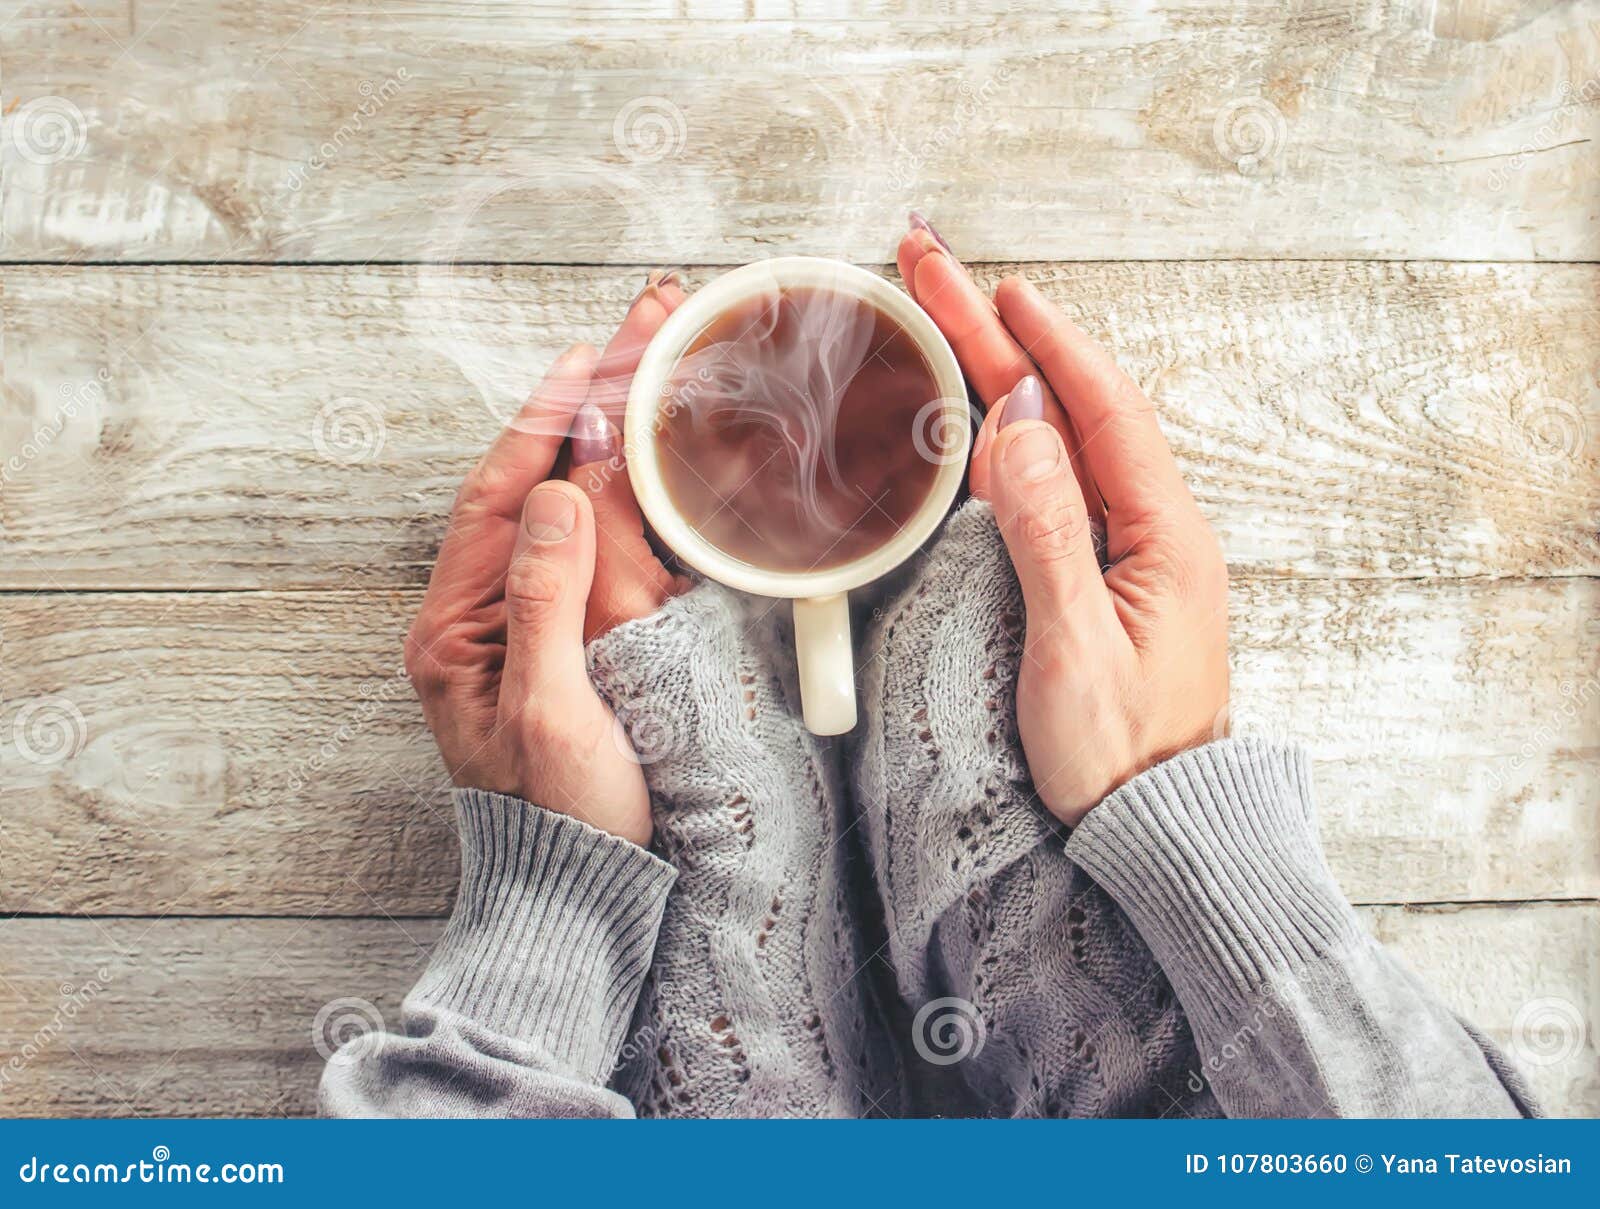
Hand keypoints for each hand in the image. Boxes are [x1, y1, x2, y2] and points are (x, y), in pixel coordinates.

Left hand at [403, 276, 687, 845]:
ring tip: (642, 376)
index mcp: (453, 630)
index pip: (495, 496)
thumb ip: (548, 600)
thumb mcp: (550, 711)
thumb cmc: (560, 817)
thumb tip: (560, 493)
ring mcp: (518, 628)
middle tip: (631, 334)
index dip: (542, 419)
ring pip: (560, 512)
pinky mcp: (559, 644)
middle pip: (528, 488)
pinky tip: (648, 464)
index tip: (586, 355)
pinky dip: (621, 500)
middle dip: (578, 409)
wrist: (577, 891)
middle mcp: (477, 617)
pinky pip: (588, 553)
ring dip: (600, 442)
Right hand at [900, 220, 1227, 825]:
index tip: (997, 285)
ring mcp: (1125, 552)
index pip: (1101, 409)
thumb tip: (1017, 424)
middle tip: (934, 271)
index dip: (1046, 341)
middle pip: (1068, 409)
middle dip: (1001, 338)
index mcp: (1163, 536)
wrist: (1156, 829)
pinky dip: (1007, 437)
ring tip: (944, 321)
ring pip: (1056, 440)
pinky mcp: (1099, 578)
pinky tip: (977, 417)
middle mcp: (1150, 530)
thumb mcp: (1074, 647)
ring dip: (1000, 376)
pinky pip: (1051, 486)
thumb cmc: (1122, 756)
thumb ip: (1046, 531)